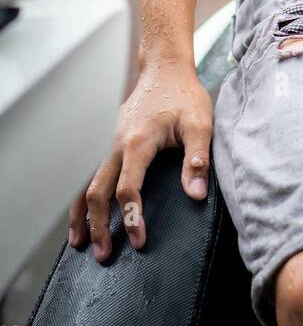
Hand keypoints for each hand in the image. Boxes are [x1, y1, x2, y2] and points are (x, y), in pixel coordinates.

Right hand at [67, 62, 212, 262]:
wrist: (165, 69)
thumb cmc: (184, 95)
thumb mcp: (200, 123)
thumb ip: (197, 159)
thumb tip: (196, 195)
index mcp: (137, 143)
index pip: (126, 188)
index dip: (131, 217)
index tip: (138, 240)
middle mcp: (115, 144)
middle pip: (97, 192)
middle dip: (98, 225)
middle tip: (103, 255)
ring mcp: (107, 142)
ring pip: (85, 183)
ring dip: (82, 214)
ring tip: (79, 243)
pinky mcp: (108, 141)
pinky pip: (88, 173)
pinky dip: (81, 196)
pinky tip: (81, 213)